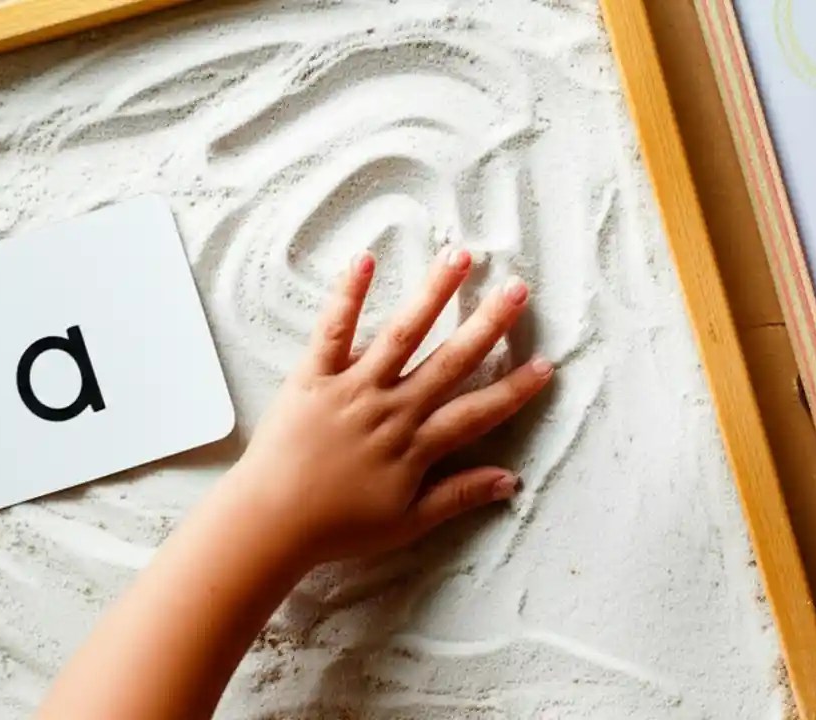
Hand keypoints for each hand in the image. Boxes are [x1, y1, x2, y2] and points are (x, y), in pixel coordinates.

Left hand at [224, 247, 552, 565]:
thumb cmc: (337, 528)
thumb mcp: (406, 523)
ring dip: (433, 293)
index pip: (477, 412)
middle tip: (517, 291)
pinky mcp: (314, 376)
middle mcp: (392, 410)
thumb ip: (458, 496)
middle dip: (488, 324)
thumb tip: (510, 481)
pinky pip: (333, 330)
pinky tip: (366, 260)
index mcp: (416, 446)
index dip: (514, 390)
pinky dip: (349, 294)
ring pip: (402, 333)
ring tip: (460, 256)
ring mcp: (353, 389)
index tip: (545, 364)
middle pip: (450, 361)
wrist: (270, 522)